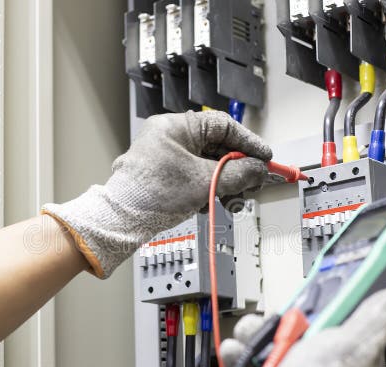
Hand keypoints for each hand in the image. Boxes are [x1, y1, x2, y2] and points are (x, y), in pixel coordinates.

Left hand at [43, 111, 270, 277]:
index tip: (264, 157)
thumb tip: (258, 169)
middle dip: (235, 167)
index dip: (248, 142)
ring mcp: (164, 156)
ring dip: (222, 182)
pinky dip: (205, 189)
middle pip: (215, 146)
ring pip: (205, 164)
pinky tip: (210, 203)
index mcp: (175, 126)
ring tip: (231, 197)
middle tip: (251, 181)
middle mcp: (168, 136)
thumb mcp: (204, 182)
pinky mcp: (161, 175)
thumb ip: (237, 173)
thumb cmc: (149, 195)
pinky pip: (192, 176)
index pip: (223, 126)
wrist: (121, 221)